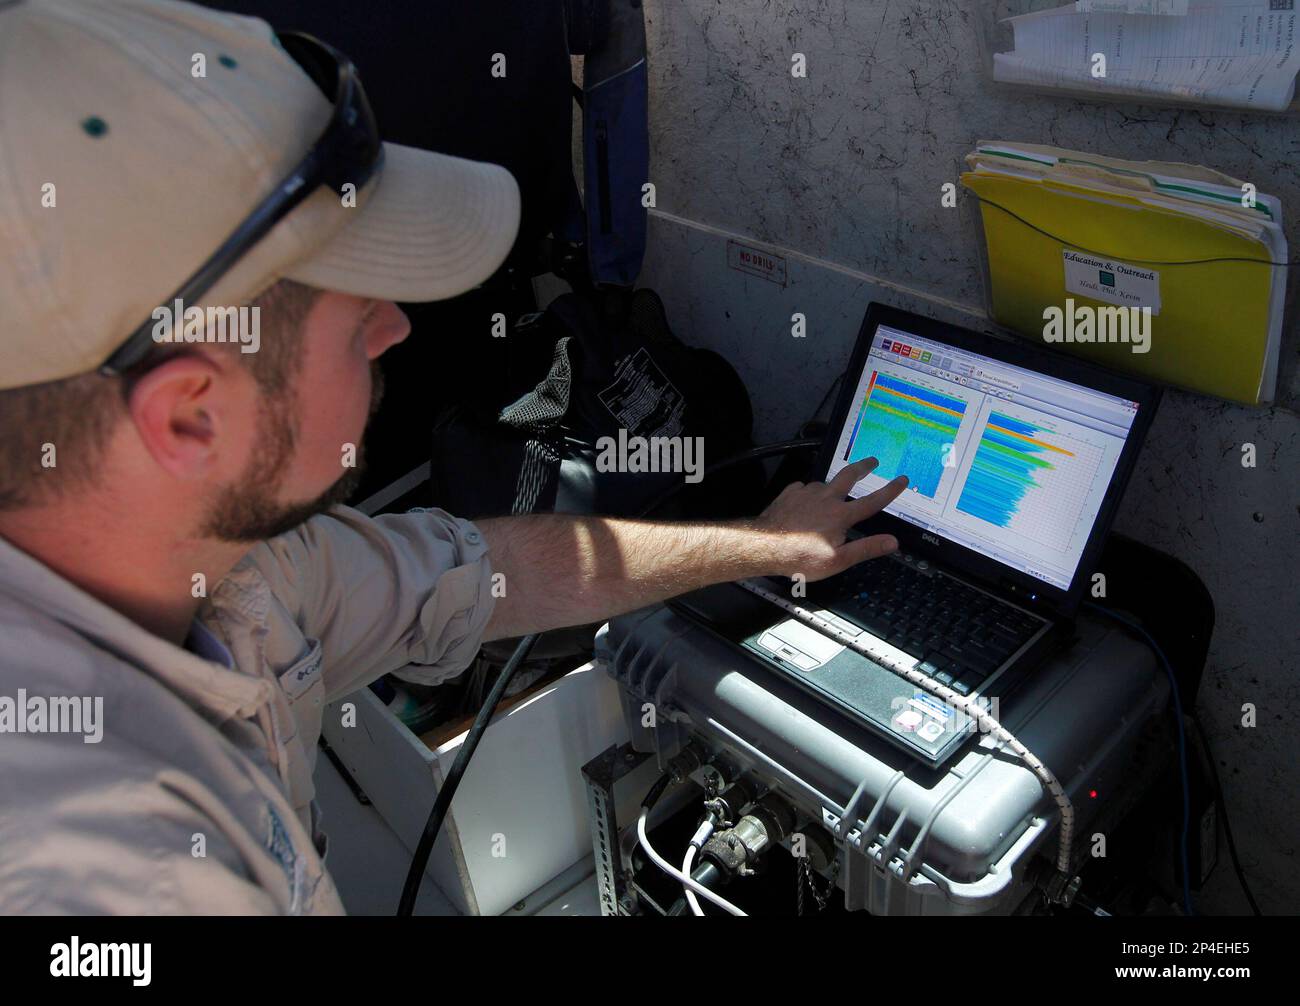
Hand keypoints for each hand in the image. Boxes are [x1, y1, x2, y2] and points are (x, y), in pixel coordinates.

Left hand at [756, 457, 908, 580]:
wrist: (765, 546)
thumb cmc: (800, 557)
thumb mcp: (838, 560)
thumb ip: (867, 548)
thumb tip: (892, 542)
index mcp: (841, 515)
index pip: (873, 501)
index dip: (890, 490)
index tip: (901, 479)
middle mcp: (825, 498)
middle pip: (849, 475)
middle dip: (863, 466)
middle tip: (872, 460)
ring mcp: (806, 493)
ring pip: (824, 483)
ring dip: (831, 485)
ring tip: (832, 492)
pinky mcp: (789, 494)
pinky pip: (803, 488)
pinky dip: (808, 492)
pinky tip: (805, 499)